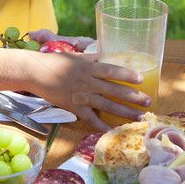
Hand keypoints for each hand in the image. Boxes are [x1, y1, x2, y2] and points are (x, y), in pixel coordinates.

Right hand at [26, 53, 150, 130]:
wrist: (36, 73)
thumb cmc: (56, 62)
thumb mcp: (76, 56)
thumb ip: (93, 57)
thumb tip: (107, 54)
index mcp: (89, 67)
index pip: (111, 71)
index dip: (127, 75)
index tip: (141, 79)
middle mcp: (87, 82)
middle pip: (114, 91)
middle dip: (132, 97)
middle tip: (148, 102)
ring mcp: (81, 96)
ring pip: (106, 106)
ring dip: (124, 112)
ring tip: (138, 117)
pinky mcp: (74, 107)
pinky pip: (90, 119)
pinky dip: (101, 126)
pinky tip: (113, 130)